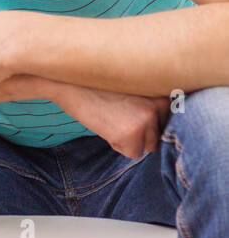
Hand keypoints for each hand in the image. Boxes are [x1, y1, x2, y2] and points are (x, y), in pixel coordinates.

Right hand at [54, 85, 170, 157]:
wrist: (69, 84)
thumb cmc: (97, 86)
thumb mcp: (132, 88)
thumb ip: (152, 102)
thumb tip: (166, 128)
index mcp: (162, 91)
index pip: (167, 120)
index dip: (146, 120)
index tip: (130, 111)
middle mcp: (160, 104)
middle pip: (160, 134)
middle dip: (140, 131)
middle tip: (117, 114)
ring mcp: (147, 118)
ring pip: (149, 145)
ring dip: (131, 139)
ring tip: (111, 119)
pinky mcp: (132, 133)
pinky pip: (134, 153)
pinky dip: (119, 145)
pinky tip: (107, 127)